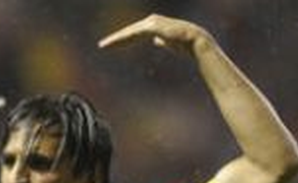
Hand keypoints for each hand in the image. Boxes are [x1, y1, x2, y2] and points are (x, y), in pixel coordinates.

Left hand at [97, 14, 213, 54]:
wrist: (195, 42)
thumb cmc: (184, 44)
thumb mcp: (169, 42)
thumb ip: (162, 40)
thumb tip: (156, 40)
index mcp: (153, 25)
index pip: (134, 33)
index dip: (122, 40)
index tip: (111, 46)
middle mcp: (150, 21)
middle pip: (129, 32)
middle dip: (116, 39)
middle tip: (102, 46)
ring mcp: (151, 23)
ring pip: (129, 33)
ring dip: (117, 40)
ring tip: (104, 46)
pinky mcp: (153, 27)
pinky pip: (134, 34)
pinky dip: (124, 39)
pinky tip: (115, 44)